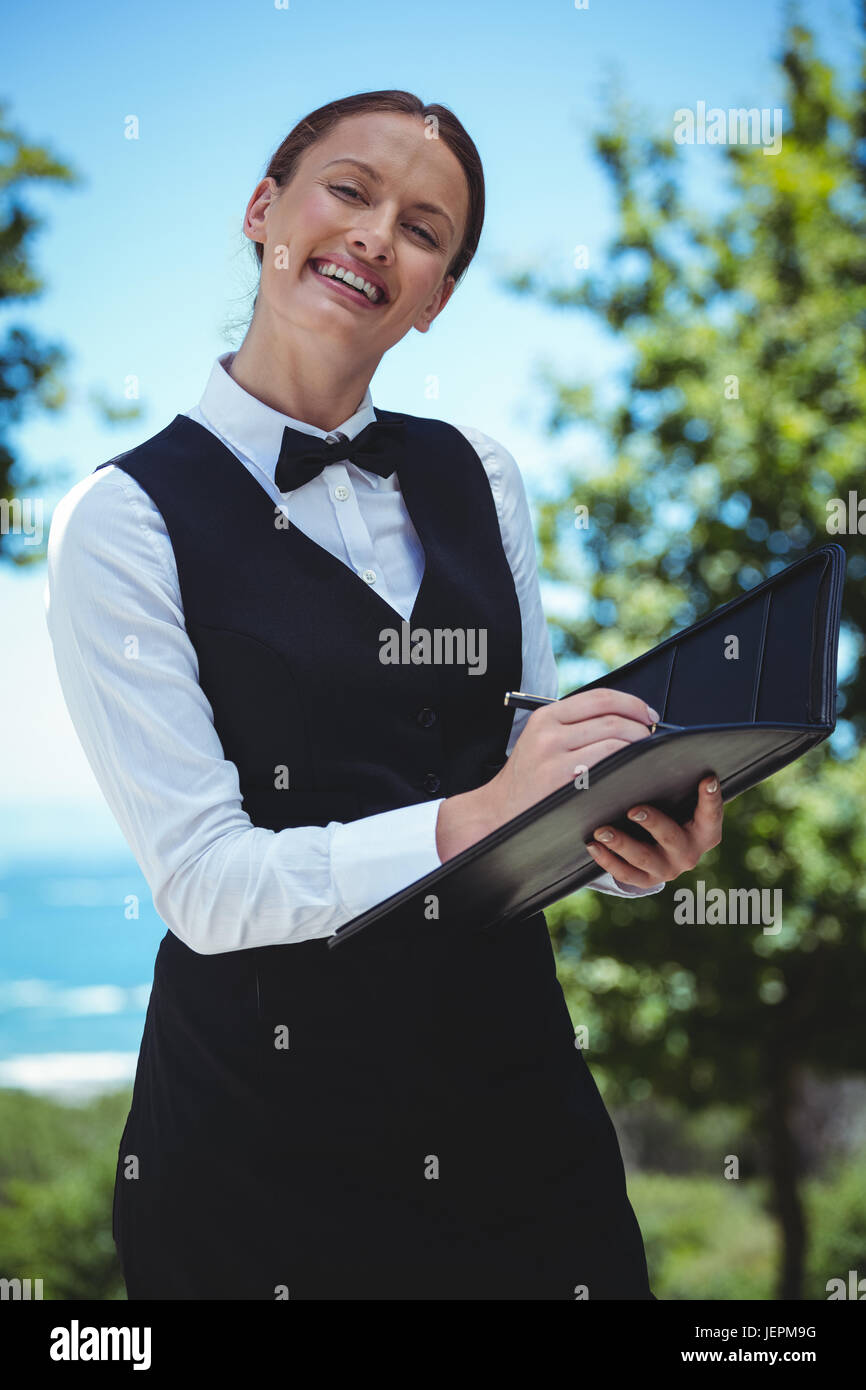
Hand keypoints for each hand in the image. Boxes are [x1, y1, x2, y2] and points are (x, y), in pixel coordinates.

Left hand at [586, 775, 723, 889]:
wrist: (665, 852)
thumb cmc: (673, 813)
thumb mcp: (680, 801)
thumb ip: (673, 782)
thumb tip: (639, 750)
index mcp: (705, 833)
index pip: (711, 814)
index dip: (710, 798)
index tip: (707, 779)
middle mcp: (689, 854)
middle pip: (671, 837)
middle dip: (652, 823)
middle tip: (633, 810)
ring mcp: (668, 870)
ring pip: (643, 858)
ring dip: (621, 844)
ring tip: (602, 831)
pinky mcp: (647, 880)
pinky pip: (625, 874)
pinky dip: (607, 860)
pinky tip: (594, 846)